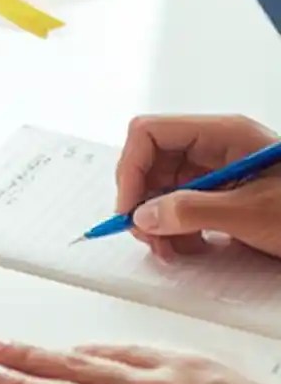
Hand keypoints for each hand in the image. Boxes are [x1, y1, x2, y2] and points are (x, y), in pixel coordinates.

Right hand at [115, 114, 280, 259]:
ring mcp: (218, 172)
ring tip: (173, 249)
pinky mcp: (223, 196)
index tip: (129, 208)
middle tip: (149, 236)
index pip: (150, 134)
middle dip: (142, 202)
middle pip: (151, 164)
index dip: (131, 169)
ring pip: (161, 189)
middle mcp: (216, 147)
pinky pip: (181, 207)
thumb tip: (143, 216)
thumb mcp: (253, 212)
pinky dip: (176, 230)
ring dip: (158, 222)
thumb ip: (193, 212)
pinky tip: (192, 248)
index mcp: (223, 134)